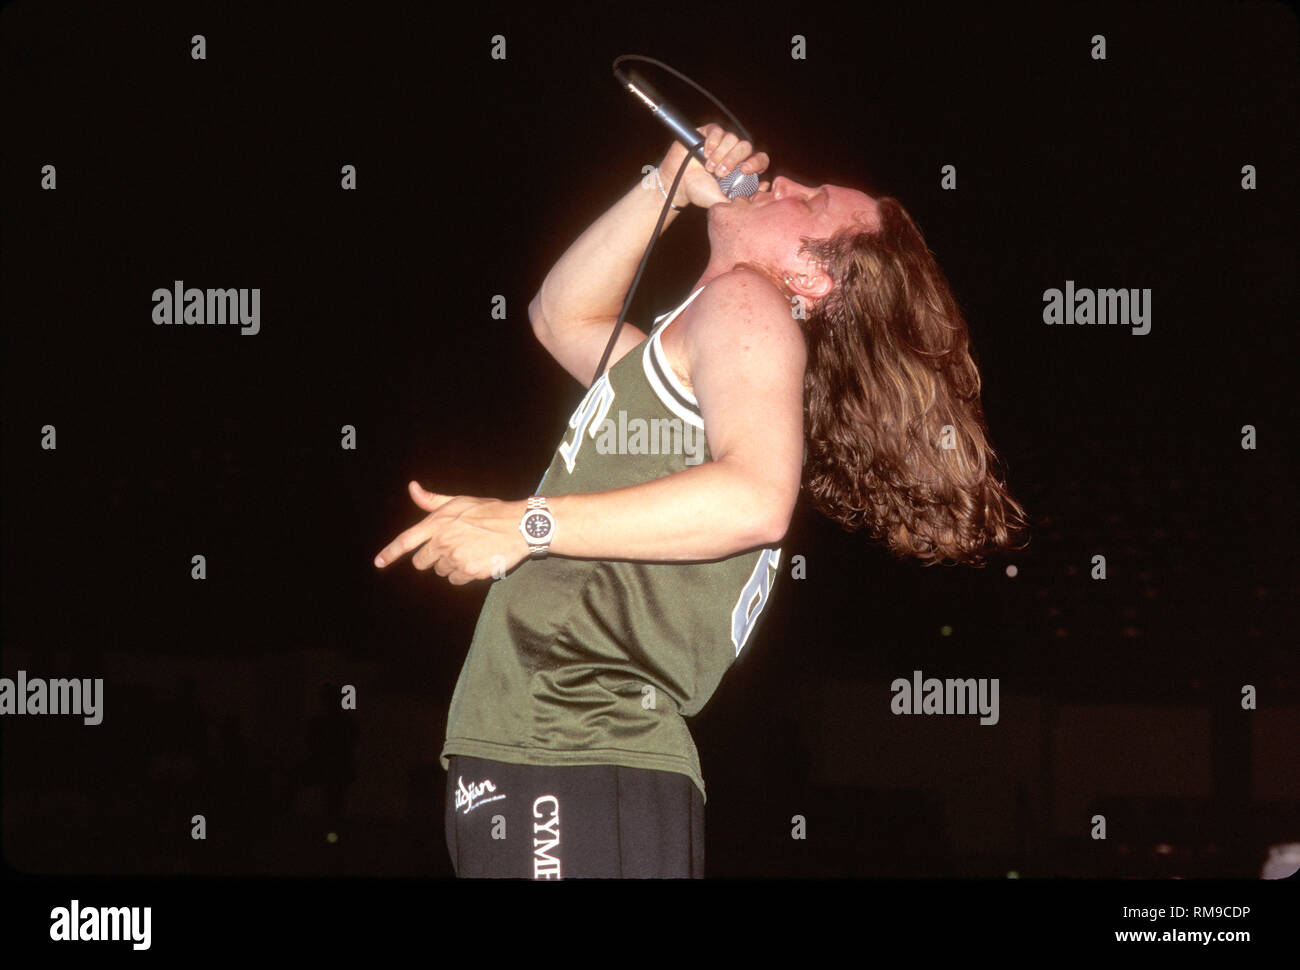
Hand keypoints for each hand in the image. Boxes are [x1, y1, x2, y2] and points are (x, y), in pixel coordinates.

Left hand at [373, 482, 529, 584]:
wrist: (518, 526)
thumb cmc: (489, 511)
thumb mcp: (458, 501)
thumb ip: (432, 500)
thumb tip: (412, 487)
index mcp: (437, 523)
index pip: (405, 541)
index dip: (389, 553)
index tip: (378, 563)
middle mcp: (443, 542)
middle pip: (421, 562)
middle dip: (431, 557)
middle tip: (451, 547)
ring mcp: (455, 558)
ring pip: (441, 571)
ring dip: (450, 565)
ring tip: (470, 550)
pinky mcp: (469, 572)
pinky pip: (456, 580)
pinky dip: (463, 574)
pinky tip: (476, 560)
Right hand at [658, 123, 770, 209]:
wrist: (678, 184)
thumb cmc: (699, 192)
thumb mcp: (722, 199)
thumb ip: (742, 197)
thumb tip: (765, 186)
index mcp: (742, 167)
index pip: (760, 158)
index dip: (756, 162)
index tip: (745, 170)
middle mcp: (734, 153)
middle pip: (745, 146)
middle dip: (733, 160)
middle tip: (720, 173)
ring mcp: (722, 142)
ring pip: (732, 138)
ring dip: (720, 154)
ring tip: (709, 167)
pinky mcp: (709, 133)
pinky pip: (718, 130)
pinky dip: (712, 142)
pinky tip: (704, 153)